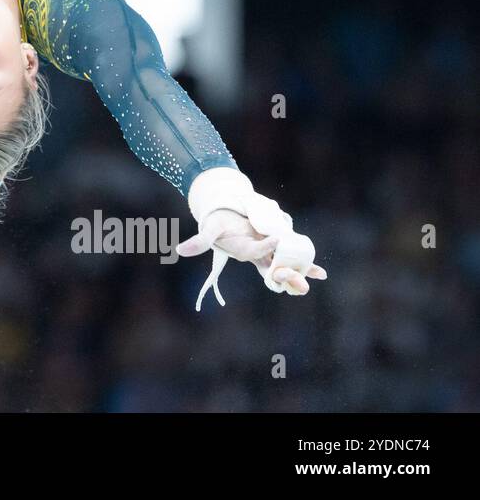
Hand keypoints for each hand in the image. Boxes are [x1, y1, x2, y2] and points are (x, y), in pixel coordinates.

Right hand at [179, 168, 326, 309]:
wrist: (227, 214)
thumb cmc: (217, 222)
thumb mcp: (209, 229)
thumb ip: (199, 241)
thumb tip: (179, 251)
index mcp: (243, 252)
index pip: (256, 252)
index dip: (265, 247)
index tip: (274, 239)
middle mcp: (258, 255)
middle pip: (274, 270)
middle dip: (288, 277)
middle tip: (300, 284)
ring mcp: (269, 252)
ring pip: (286, 266)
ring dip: (301, 272)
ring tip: (316, 276)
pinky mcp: (278, 247)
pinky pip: (293, 258)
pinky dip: (306, 265)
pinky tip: (320, 273)